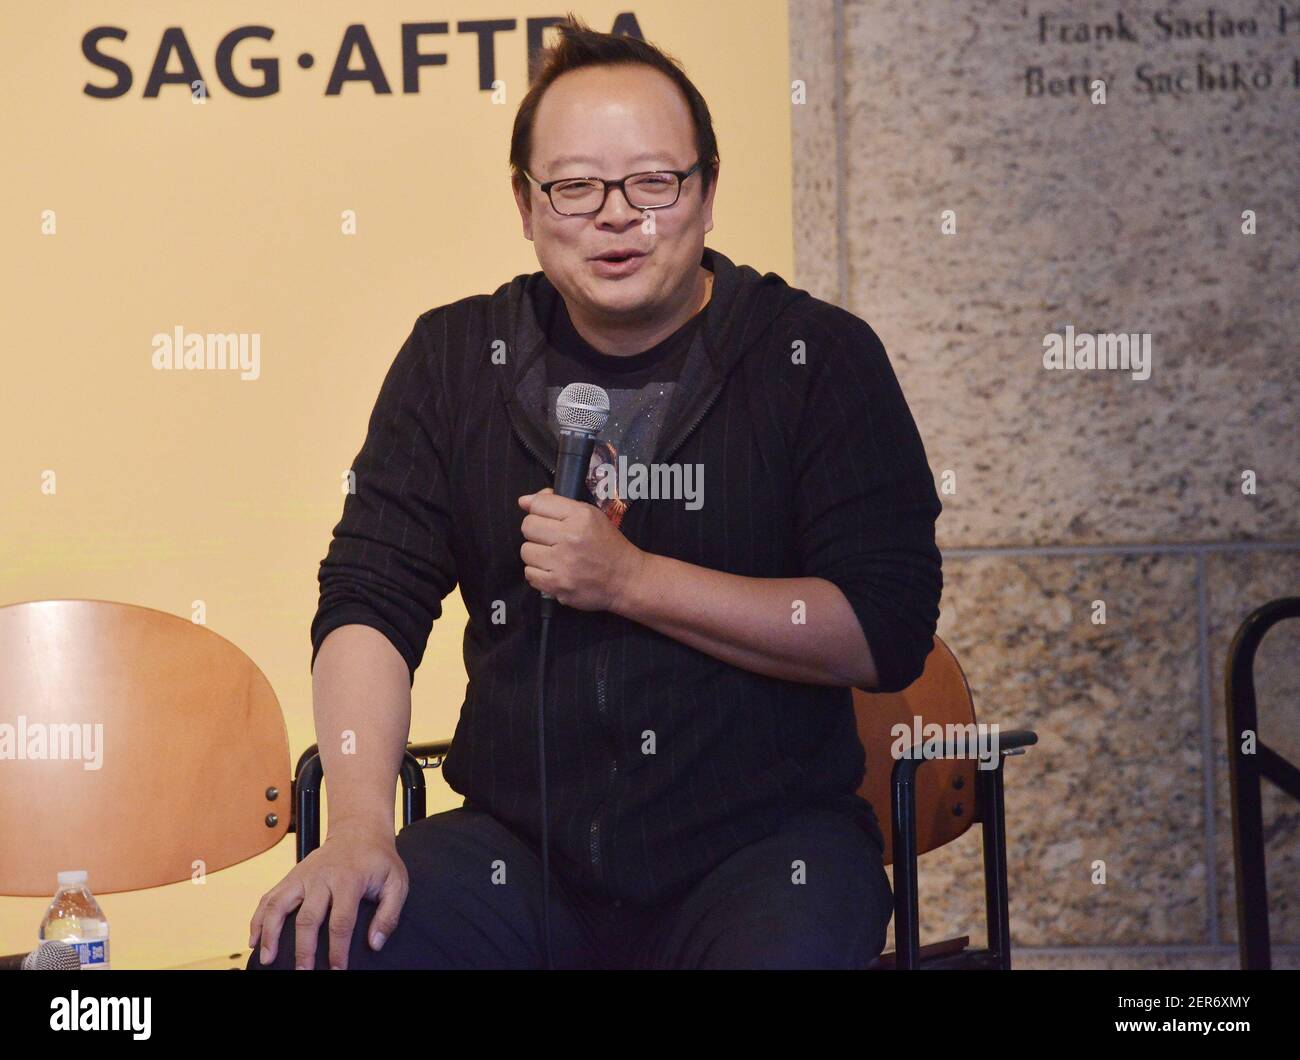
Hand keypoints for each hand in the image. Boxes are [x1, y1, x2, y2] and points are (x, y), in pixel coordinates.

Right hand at [248, 820, 407, 969]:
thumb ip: (389, 914)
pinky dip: (259, 918)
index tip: (337, 969)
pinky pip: (269, 897)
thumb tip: (375, 943)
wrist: (359, 830)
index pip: (341, 921)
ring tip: (267, 959)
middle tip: (303, 972)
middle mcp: (322, 877)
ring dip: (270, 933)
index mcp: (349, 880)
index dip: (337, 949)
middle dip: (303, 949)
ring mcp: (303, 876)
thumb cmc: (378, 860)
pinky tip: (254, 939)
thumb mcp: (396, 882)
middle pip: (307, 918)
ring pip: (279, 905)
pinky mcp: (291, 876)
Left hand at [518, 487, 646, 612]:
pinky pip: (529, 574)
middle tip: (552, 539)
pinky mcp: (558, 585)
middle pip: (528, 526)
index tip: (548, 518)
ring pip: (526, 551)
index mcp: (580, 516)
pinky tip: (554, 570)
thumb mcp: (590, 515)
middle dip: (537, 531)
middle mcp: (570, 538)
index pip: (538, 504)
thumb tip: (523, 501)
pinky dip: (539, 573)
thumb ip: (556, 503)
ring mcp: (562, 563)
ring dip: (537, 553)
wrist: (625, 578)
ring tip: (554, 556)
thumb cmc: (607, 545)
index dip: (539, 510)